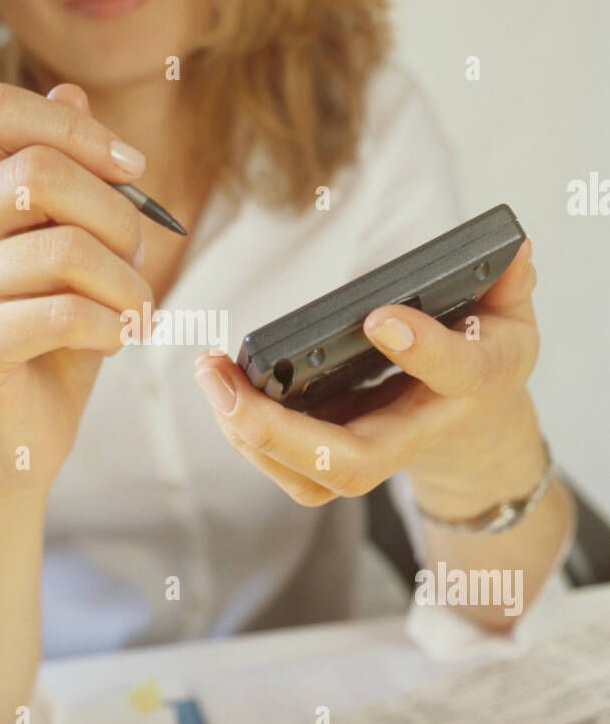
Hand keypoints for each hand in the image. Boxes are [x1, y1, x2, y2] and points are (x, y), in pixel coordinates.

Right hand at [0, 81, 153, 490]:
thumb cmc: (56, 332)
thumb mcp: (73, 244)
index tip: (131, 170)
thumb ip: (71, 173)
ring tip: (136, 310)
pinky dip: (111, 326)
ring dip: (127, 284)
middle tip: (138, 258)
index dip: (74, 126)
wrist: (26, 430)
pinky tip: (115, 340)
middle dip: (118, 215)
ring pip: (63, 250)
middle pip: (39, 174)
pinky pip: (62, 313)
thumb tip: (74, 88)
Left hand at [194, 239, 542, 511]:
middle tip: (227, 382)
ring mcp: (374, 457)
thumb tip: (511, 248)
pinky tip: (222, 389)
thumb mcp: (511, 317)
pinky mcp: (338, 461)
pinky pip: (290, 468)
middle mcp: (418, 435)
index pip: (454, 371)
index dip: (421, 348)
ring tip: (212, 377)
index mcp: (473, 385)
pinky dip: (248, 435)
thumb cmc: (484, 361)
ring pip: (310, 475)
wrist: (475, 435)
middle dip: (280, 431)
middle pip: (353, 461)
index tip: (380, 317)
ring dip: (250, 434)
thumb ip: (509, 282)